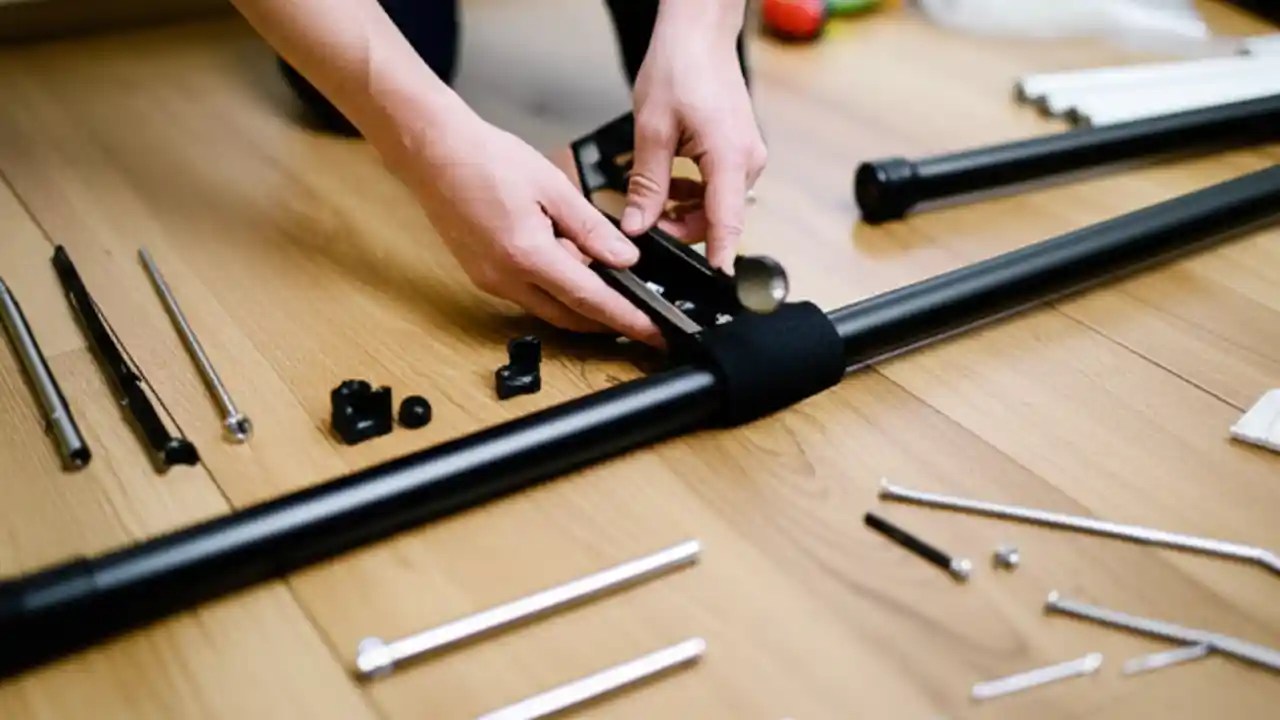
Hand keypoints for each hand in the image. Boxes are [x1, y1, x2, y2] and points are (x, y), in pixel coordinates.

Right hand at [402, 115, 662, 345]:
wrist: (434, 152)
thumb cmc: (486, 159)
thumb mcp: (553, 187)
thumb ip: (592, 228)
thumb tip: (625, 258)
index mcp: (527, 255)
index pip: (589, 300)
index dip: (626, 319)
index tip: (652, 332)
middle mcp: (505, 278)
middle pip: (568, 317)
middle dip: (606, 323)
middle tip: (641, 319)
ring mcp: (490, 280)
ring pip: (547, 309)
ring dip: (580, 307)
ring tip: (614, 291)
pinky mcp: (482, 275)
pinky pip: (527, 295)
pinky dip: (555, 291)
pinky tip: (572, 270)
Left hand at [622, 13, 766, 270]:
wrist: (699, 32)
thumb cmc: (680, 67)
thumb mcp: (651, 130)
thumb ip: (646, 185)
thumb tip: (637, 226)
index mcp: (729, 157)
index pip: (727, 222)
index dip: (721, 257)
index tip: (717, 284)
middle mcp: (747, 161)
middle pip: (718, 219)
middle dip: (681, 230)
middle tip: (644, 229)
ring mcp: (747, 156)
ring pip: (716, 206)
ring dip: (684, 212)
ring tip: (651, 201)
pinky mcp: (739, 150)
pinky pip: (718, 188)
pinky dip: (693, 194)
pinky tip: (667, 185)